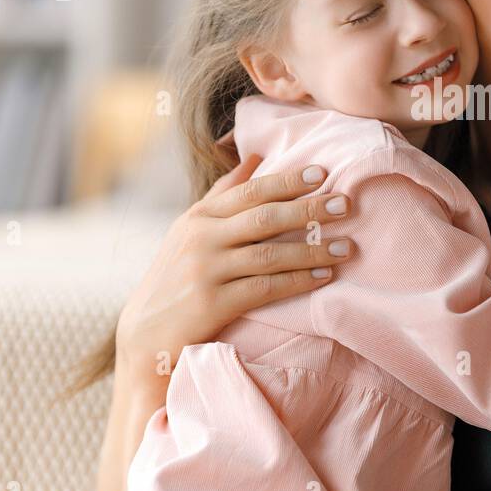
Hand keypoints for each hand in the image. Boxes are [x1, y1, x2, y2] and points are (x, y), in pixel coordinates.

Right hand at [115, 152, 354, 381]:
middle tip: (345, 204)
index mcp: (199, 216)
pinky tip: (323, 277)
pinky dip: (298, 281)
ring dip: (312, 249)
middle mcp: (201, 238)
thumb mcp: (191, 229)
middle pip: (264, 217)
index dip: (287, 181)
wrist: (145, 333)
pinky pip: (266, 288)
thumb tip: (254, 158)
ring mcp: (206, 270)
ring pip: (270, 254)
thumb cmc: (177, 275)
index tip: (322, 173)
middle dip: (309, 209)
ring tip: (346, 246)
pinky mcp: (213, 303)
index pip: (250, 191)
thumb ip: (223, 194)